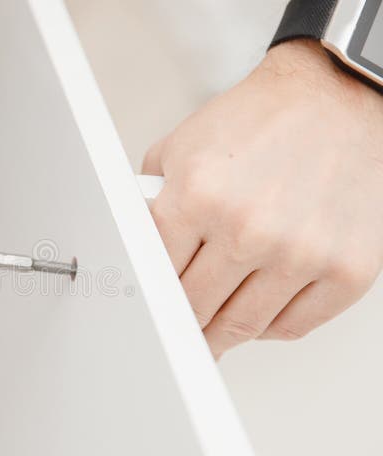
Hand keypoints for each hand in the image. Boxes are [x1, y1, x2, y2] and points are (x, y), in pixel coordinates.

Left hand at [143, 40, 382, 356]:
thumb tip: (132, 245)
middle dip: (181, 319)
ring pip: (240, 326)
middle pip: (193, 308)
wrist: (335, 99)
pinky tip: (257, 312)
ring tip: (212, 328)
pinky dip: (267, 328)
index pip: (154, 273)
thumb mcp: (181, 147)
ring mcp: (300, 254)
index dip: (149, 292)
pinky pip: (292, 327)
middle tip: (176, 325)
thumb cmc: (260, 122)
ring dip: (220, 333)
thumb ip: (149, 199)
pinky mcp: (346, 270)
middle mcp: (248, 229)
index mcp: (198, 197)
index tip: (148, 305)